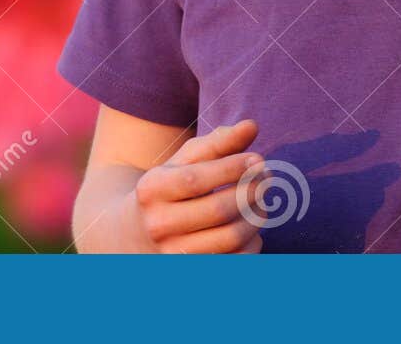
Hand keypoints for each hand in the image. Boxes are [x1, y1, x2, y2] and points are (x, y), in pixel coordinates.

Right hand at [133, 120, 265, 253]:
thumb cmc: (168, 189)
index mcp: (151, 190)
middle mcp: (158, 225)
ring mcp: (172, 256)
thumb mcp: (183, 162)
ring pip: (230, 238)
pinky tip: (253, 228)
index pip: (197, 179)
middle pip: (218, 210)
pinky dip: (253, 244)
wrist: (134, 235)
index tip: (258, 159)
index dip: (233, 168)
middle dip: (251, 191)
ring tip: (263, 201)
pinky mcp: (191, 275)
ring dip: (256, 217)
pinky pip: (234, 263)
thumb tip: (252, 126)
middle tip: (267, 179)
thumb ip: (217, 142)